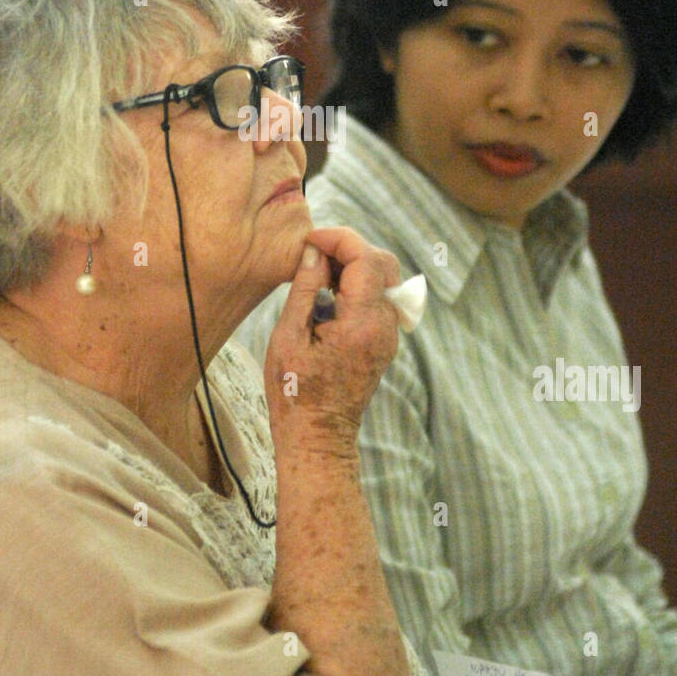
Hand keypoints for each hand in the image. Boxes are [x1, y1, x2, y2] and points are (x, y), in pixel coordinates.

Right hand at [263, 226, 400, 449]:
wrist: (318, 436)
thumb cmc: (295, 392)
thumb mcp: (289, 337)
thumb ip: (305, 289)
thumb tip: (313, 252)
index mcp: (362, 322)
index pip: (366, 257)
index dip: (338, 239)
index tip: (309, 240)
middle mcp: (384, 325)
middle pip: (382, 262)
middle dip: (348, 248)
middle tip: (313, 254)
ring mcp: (387, 334)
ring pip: (383, 278)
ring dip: (352, 265)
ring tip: (316, 274)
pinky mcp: (382, 341)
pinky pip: (378, 298)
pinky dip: (356, 285)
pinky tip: (327, 295)